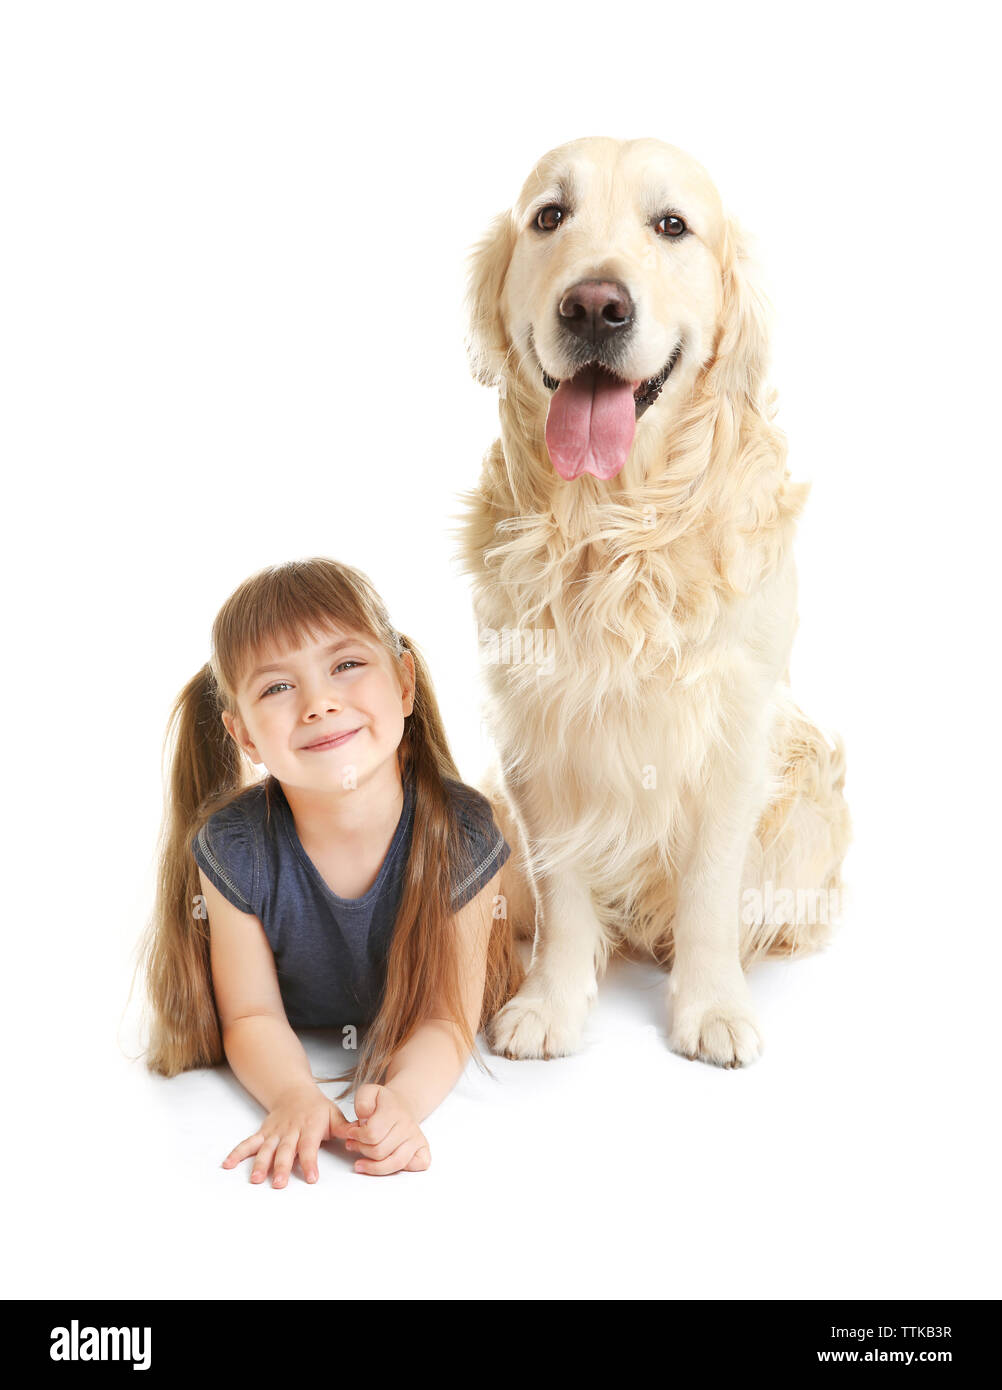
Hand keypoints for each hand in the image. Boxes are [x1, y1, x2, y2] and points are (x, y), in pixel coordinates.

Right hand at [221, 1083, 354, 1187]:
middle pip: (285, 1149)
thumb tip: (361, 1135)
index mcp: (310, 1125)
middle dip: (281, 1167)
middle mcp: (290, 1129)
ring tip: (255, 1180)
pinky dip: (237, 1153)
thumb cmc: (318, 1108)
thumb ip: (346, 1128)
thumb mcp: (335, 1114)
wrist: (294, 1091)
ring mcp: (274, 1131)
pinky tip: (227, 1165)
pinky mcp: (263, 1133)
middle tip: (278, 1184)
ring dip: (260, 1164)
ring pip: (266, 1148)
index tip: (312, 1178)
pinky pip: (248, 1143)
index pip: (310, 1146)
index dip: (310, 1162)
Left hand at [344, 1083, 430, 1175]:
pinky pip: (417, 1165)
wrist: (401, 1104)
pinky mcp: (423, 1149)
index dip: (356, 1136)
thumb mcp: (367, 1093)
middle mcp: (408, 1125)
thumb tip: (364, 1120)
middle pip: (379, 1151)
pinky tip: (386, 1163)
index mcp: (394, 1111)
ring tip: (361, 1163)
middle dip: (361, 1150)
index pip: (372, 1134)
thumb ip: (362, 1103)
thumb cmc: (382, 1103)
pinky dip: (402, 1167)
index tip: (351, 1133)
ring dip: (373, 1166)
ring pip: (394, 1163)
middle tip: (353, 1144)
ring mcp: (416, 1138)